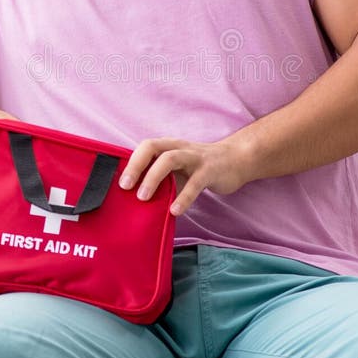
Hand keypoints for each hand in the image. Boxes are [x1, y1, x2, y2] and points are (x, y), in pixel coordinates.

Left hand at [118, 136, 250, 216]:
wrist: (237, 160)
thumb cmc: (201, 167)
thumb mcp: (179, 169)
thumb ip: (161, 179)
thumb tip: (136, 200)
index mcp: (169, 146)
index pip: (145, 147)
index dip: (131, 162)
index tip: (120, 184)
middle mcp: (179, 148)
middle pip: (153, 147)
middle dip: (136, 166)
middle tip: (126, 187)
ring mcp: (195, 157)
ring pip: (170, 159)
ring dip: (153, 177)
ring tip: (143, 198)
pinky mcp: (210, 170)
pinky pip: (194, 183)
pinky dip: (183, 197)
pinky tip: (175, 211)